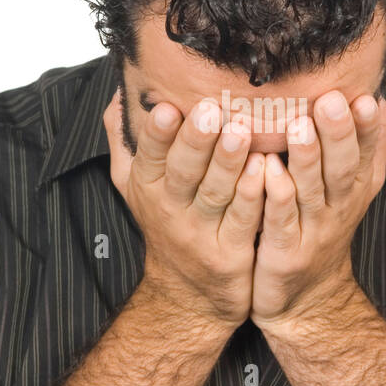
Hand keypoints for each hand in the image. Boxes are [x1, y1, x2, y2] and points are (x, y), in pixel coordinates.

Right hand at [104, 90, 264, 331]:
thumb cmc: (166, 222)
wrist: (186, 293)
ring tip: (241, 133)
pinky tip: (266, 169)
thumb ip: (126, 140)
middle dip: (196, 142)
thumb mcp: (133, 185)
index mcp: (147, 186)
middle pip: (183, 172)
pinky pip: (243, 221)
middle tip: (211, 111)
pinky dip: (253, 195)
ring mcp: (201, 233)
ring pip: (215, 194)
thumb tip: (120, 92)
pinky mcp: (230, 253)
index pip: (150, 155)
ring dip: (228, 163)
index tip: (167, 107)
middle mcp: (170, 209)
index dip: (158, 134)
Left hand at [250, 91, 385, 332]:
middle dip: (338, 134)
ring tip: (297, 126)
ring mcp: (312, 230)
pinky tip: (266, 170)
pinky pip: (279, 219)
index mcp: (355, 187)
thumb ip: (367, 147)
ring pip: (310, 190)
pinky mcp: (285, 251)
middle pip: (342, 167)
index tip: (366, 97)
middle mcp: (339, 207)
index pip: (367, 152)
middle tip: (331, 101)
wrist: (308, 299)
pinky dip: (275, 195)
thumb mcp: (354, 189)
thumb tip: (381, 99)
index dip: (367, 127)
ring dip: (305, 158)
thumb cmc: (323, 230)